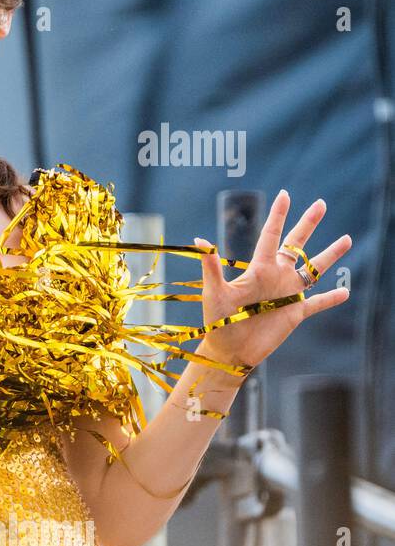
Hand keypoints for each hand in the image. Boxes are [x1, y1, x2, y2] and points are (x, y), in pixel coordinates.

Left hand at [192, 189, 351, 371]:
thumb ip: (211, 267)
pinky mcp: (295, 314)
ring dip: (329, 255)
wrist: (228, 350)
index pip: (270, 236)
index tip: (285, 195)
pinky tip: (346, 292)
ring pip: (314, 269)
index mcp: (258, 269)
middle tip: (321, 203)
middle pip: (296, 244)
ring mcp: (287, 294)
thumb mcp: (214, 292)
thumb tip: (199, 240)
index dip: (278, 216)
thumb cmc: (218, 321)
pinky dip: (332, 298)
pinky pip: (318, 303)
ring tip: (347, 239)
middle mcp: (276, 276)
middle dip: (308, 224)